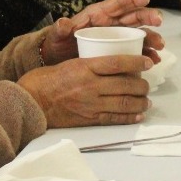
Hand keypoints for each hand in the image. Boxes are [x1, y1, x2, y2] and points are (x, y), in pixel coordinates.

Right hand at [18, 55, 151, 127]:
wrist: (32, 101)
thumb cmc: (48, 80)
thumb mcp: (71, 62)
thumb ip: (93, 64)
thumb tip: (116, 65)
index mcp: (85, 67)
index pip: (118, 62)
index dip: (137, 62)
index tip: (148, 62)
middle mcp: (91, 85)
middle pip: (126, 84)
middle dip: (142, 85)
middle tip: (147, 85)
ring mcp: (91, 104)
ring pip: (124, 103)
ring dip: (140, 102)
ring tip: (146, 101)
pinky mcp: (89, 119)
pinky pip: (115, 118)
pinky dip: (130, 117)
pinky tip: (138, 115)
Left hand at [39, 0, 164, 64]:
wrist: (59, 59)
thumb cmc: (59, 43)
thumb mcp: (57, 36)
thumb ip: (60, 29)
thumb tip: (63, 22)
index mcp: (98, 14)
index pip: (117, 4)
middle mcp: (112, 23)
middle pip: (133, 16)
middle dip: (148, 16)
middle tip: (159, 21)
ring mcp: (118, 36)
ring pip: (139, 33)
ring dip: (152, 37)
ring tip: (160, 46)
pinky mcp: (120, 49)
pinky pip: (137, 49)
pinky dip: (147, 53)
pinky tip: (155, 59)